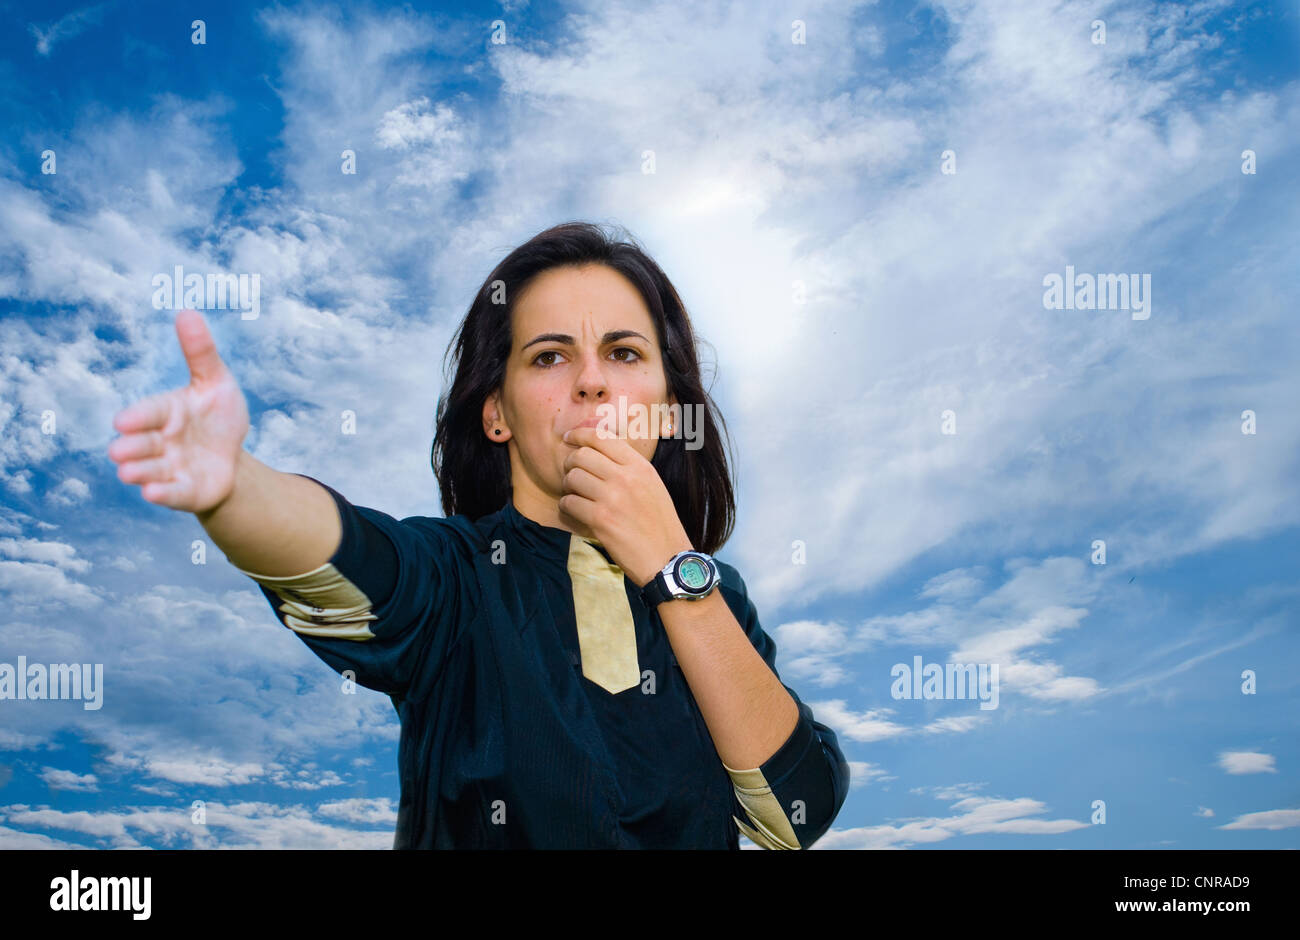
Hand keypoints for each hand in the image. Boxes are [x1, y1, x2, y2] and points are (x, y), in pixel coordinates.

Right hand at [107, 309, 249, 512]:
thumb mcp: (216, 382)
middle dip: (132, 447)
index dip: (138, 417)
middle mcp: (160, 442)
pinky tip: (154, 493)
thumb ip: (201, 352)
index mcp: (166, 412)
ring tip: (129, 473)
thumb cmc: (217, 416)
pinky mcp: (182, 492)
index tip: (123, 421)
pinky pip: (170, 494)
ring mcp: (169, 468)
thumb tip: (186, 312)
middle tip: (119, 451)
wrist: (233, 459)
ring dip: (140, 472)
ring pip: (149, 471)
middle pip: (141, 444)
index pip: (148, 413)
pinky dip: (162, 494)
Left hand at [558, 425, 692, 585]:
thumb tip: (598, 452)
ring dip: (568, 486)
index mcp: (640, 466)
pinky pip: (569, 503)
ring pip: (573, 478)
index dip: (580, 434)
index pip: (602, 438)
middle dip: (570, 463)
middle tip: (571, 473)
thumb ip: (629, 468)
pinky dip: (566, 506)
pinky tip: (574, 511)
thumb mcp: (652, 485)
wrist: (668, 558)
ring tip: (575, 494)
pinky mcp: (600, 520)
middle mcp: (626, 478)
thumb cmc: (659, 524)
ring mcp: (612, 498)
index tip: (569, 437)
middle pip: (582, 456)